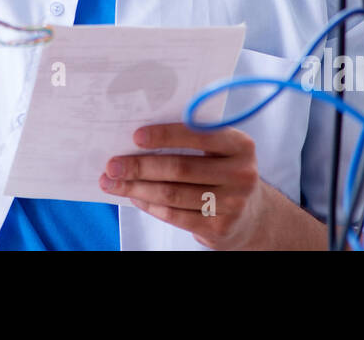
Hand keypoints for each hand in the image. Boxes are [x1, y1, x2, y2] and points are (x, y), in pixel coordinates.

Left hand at [99, 122, 276, 249]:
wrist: (252, 215)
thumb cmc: (222, 172)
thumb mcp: (220, 151)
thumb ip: (192, 140)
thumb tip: (137, 140)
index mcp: (240, 145)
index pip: (199, 135)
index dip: (166, 135)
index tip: (135, 136)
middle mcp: (241, 174)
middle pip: (180, 168)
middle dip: (141, 166)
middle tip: (112, 165)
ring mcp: (232, 204)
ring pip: (172, 194)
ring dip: (136, 188)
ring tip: (112, 182)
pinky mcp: (219, 228)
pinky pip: (174, 215)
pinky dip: (149, 205)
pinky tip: (133, 196)